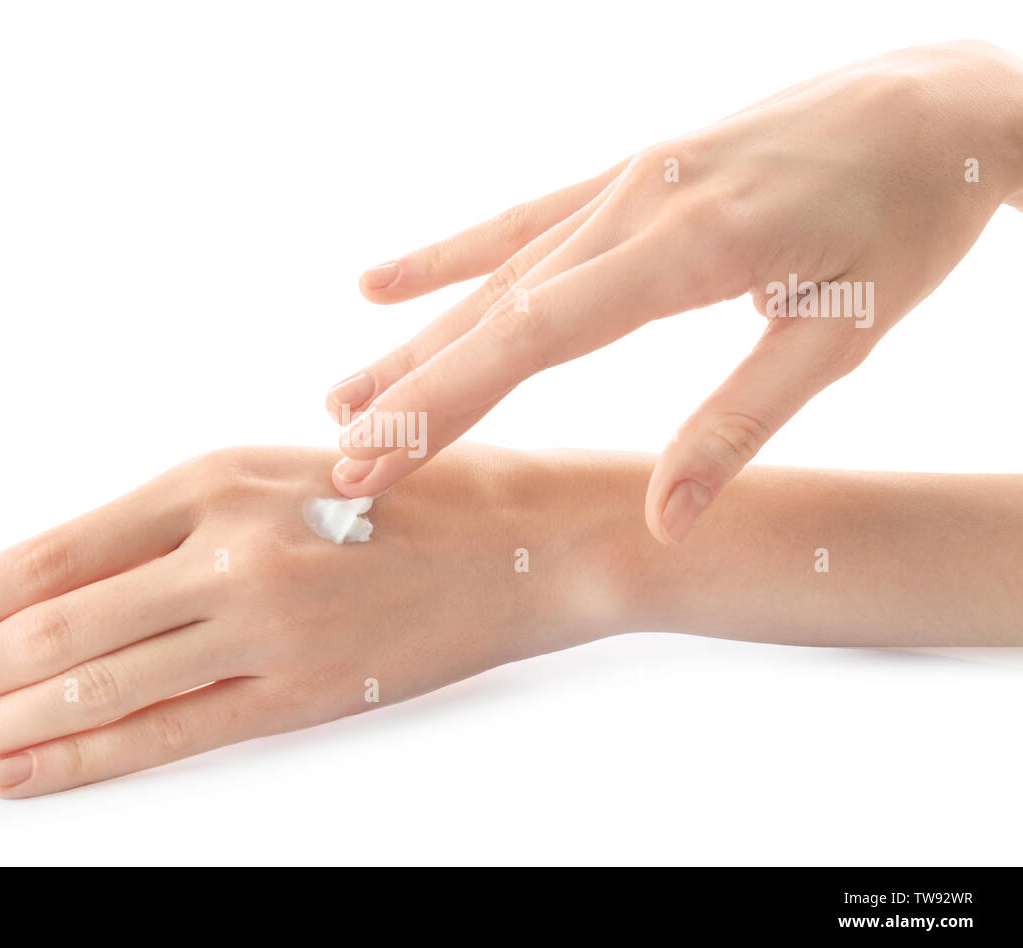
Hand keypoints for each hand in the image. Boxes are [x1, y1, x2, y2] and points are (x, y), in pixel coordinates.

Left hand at [0, 446, 605, 796]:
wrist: (524, 537)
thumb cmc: (404, 492)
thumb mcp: (275, 472)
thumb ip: (175, 528)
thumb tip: (62, 593)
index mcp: (211, 479)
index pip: (51, 554)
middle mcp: (227, 548)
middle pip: (55, 627)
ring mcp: (264, 624)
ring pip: (97, 686)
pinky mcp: (303, 689)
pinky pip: (171, 733)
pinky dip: (87, 758)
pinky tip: (24, 775)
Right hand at [327, 41, 1022, 542]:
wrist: (932, 102)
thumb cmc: (905, 219)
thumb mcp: (844, 332)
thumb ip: (741, 421)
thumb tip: (664, 519)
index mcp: (692, 246)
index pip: (536, 336)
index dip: (450, 400)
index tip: (381, 457)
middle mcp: (638, 204)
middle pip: (497, 309)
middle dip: (415, 388)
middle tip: (341, 452)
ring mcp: (624, 182)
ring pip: (496, 271)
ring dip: (417, 336)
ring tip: (343, 392)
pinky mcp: (625, 175)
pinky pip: (520, 221)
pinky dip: (449, 254)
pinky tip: (382, 281)